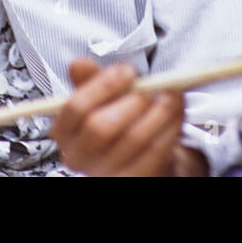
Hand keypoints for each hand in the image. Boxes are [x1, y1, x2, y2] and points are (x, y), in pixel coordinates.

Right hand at [52, 58, 186, 175]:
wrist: (135, 157)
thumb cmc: (114, 120)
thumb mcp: (99, 97)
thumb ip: (91, 79)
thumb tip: (78, 64)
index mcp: (65, 131)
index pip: (76, 108)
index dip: (104, 86)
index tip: (128, 71)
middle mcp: (79, 156)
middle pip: (101, 127)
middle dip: (132, 100)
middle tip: (151, 86)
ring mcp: (106, 173)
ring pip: (135, 138)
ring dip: (160, 110)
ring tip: (172, 93)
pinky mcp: (134, 179)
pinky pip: (156, 152)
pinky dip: (171, 127)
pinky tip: (176, 113)